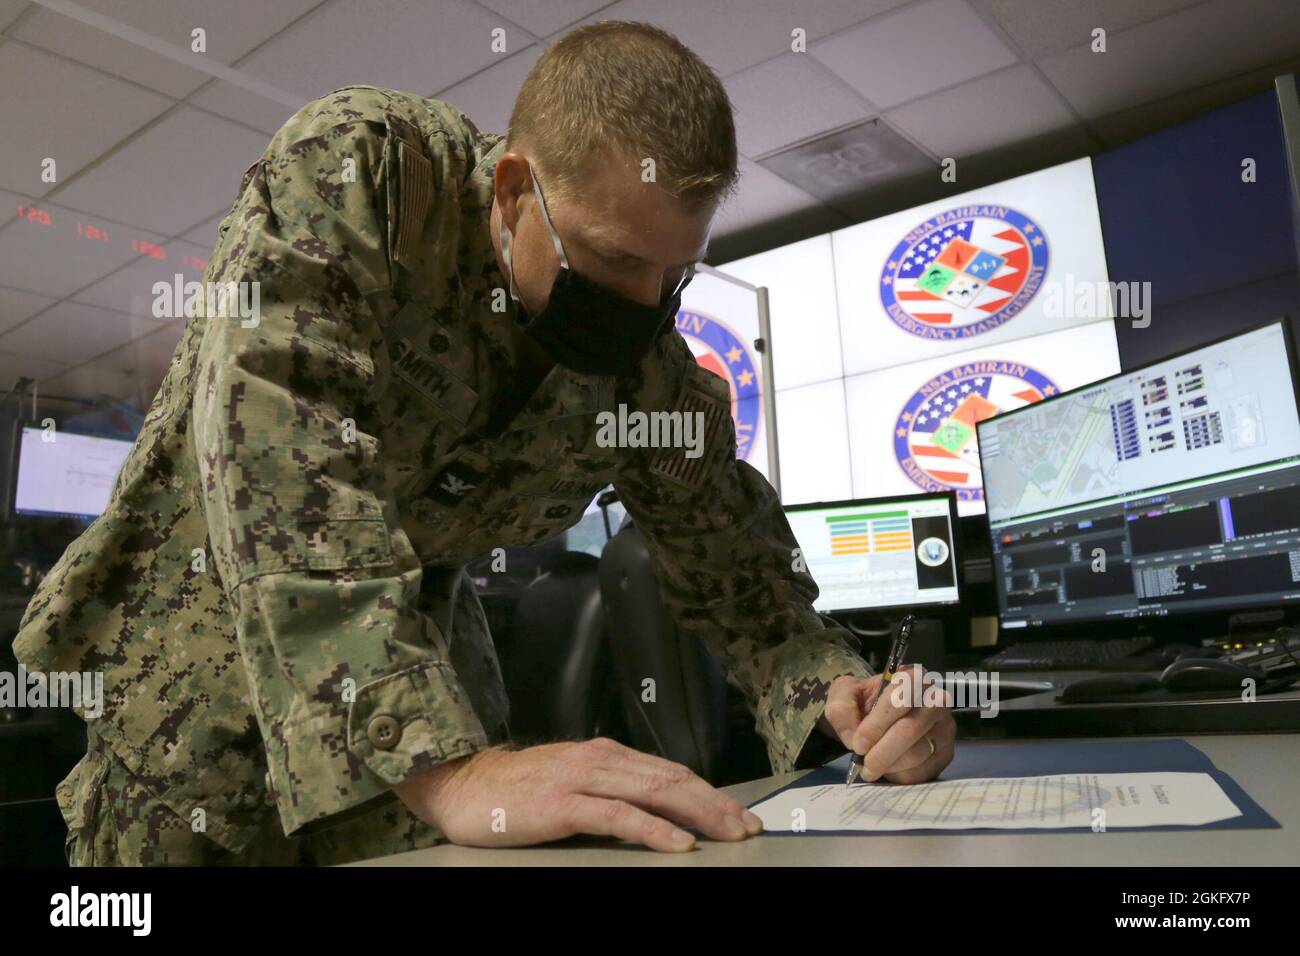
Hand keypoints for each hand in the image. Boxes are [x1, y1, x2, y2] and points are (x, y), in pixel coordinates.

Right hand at [393, 737, 762, 851]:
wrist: (462, 784)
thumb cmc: (516, 790)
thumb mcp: (573, 783)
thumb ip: (611, 791)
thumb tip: (658, 812)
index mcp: (607, 754)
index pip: (671, 772)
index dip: (710, 793)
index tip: (740, 814)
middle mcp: (601, 759)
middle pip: (672, 780)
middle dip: (716, 804)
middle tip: (748, 828)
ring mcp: (582, 778)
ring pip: (655, 793)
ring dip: (698, 814)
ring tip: (728, 833)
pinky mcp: (563, 803)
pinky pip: (619, 816)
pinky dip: (654, 829)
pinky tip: (678, 843)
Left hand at [816, 665, 955, 783]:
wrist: (877, 718)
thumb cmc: (863, 702)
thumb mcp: (844, 694)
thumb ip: (842, 708)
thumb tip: (854, 736)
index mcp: (911, 677)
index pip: (900, 699)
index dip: (877, 725)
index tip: (858, 744)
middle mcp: (935, 699)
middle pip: (911, 728)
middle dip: (882, 752)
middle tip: (863, 765)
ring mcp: (944, 727)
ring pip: (917, 753)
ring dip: (889, 765)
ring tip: (872, 766)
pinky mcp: (946, 753)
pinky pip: (923, 772)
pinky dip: (900, 775)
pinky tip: (889, 768)